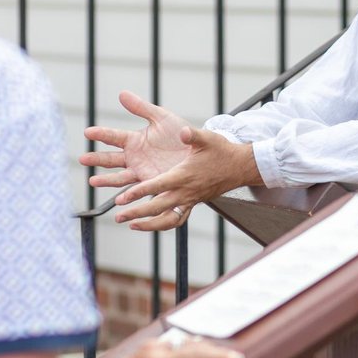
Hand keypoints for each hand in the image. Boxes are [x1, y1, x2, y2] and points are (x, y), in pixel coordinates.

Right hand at [80, 91, 192, 189]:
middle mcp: (135, 157)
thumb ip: (142, 107)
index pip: (114, 136)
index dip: (101, 134)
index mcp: (135, 140)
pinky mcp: (151, 184)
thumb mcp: (161, 118)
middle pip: (111, 159)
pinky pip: (136, 191)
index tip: (88, 132)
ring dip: (106, 180)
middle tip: (82, 159)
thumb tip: (122, 93)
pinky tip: (118, 201)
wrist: (199, 152)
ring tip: (92, 182)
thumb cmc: (180, 133)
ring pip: (119, 178)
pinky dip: (126, 196)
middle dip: (96, 159)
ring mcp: (141, 172)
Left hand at [112, 127, 261, 230]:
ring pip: (167, 219)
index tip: (122, 198)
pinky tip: (149, 225)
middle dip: (137, 212)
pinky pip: (176, 219)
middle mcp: (186, 192)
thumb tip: (183, 131)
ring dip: (148, 225)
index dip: (139, 193)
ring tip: (130, 225)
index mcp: (184, 175)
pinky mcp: (193, 203)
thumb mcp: (207, 138)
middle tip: (118, 216)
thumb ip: (193, 135)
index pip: (157, 186)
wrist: (239, 167)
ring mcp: (190, 200)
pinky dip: (162, 224)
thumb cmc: (221, 151)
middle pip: (158, 207)